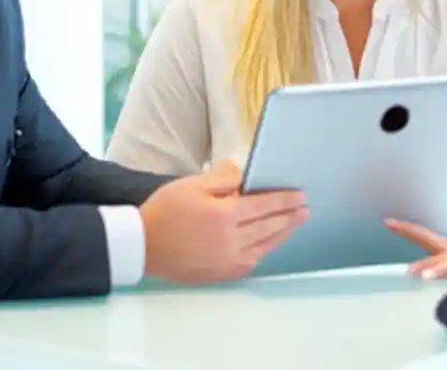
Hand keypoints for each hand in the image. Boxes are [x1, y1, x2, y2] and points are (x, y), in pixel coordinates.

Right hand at [140, 160, 307, 283]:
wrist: (141, 245)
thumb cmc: (164, 211)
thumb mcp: (191, 185)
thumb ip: (222, 178)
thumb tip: (243, 174)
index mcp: (225, 215)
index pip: (264, 205)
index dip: (284, 199)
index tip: (299, 195)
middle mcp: (230, 240)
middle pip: (269, 226)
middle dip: (289, 217)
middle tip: (304, 209)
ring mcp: (226, 259)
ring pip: (263, 246)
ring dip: (281, 234)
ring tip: (292, 225)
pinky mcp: (219, 272)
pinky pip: (249, 262)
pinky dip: (263, 251)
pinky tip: (267, 245)